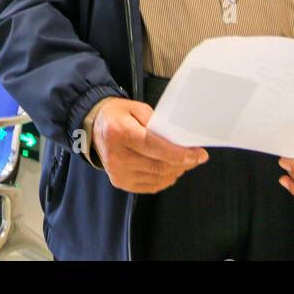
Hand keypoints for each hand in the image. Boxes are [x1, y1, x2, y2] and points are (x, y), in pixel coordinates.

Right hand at [91, 97, 206, 192]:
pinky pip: (150, 186)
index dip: (179, 154)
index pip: (154, 147)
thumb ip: (158, 124)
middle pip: (158, 166)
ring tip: (185, 162)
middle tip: (196, 157)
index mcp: (120, 133)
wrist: (95, 127)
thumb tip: (179, 141)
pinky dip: (165, 179)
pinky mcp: (120, 182)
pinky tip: (171, 170)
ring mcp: (118, 172)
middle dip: (183, 163)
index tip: (198, 155)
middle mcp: (117, 156)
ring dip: (176, 171)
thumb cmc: (117, 115)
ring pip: (157, 178)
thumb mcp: (137, 108)